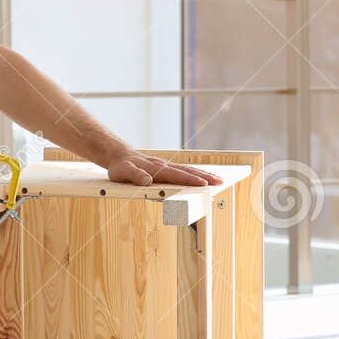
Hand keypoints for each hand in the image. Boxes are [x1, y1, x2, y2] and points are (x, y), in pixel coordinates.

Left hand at [103, 151, 223, 186]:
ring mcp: (166, 166)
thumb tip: (148, 180)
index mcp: (156, 168)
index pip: (176, 174)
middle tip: (219, 182)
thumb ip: (134, 175)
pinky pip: (183, 170)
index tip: (203, 183)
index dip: (190, 179)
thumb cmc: (120, 166)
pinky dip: (195, 173)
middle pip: (187, 171)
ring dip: (203, 174)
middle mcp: (163, 165)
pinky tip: (203, 177)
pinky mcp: (166, 168)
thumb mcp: (122, 172)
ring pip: (188, 169)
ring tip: (218, 180)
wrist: (119, 155)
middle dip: (204, 176)